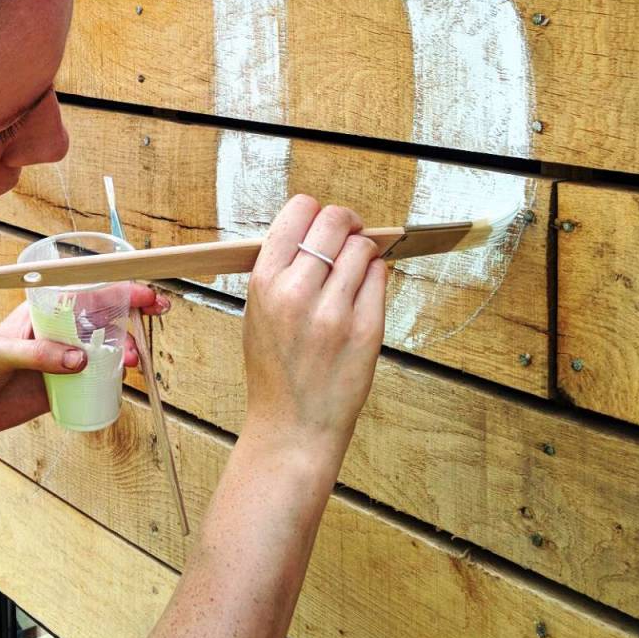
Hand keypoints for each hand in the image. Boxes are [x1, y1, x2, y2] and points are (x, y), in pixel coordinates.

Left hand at [0, 283, 170, 440]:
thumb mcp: (0, 354)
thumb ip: (39, 354)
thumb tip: (81, 361)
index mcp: (42, 311)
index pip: (86, 293)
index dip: (118, 289)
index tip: (144, 294)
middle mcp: (57, 332)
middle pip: (103, 318)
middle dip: (131, 317)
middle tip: (150, 321)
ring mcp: (61, 360)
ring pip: (103, 350)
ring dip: (124, 351)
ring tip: (130, 363)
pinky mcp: (60, 388)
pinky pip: (93, 382)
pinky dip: (111, 381)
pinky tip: (120, 383)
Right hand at [241, 195, 387, 469]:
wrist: (292, 426)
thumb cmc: (275, 371)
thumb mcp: (258, 313)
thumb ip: (281, 270)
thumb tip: (315, 231)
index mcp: (264, 282)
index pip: (297, 213)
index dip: (314, 211)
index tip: (321, 222)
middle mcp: (297, 292)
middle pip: (334, 221)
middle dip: (346, 222)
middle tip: (349, 235)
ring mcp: (334, 312)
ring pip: (362, 247)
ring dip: (363, 251)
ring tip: (355, 270)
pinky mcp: (366, 329)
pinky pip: (380, 277)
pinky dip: (376, 275)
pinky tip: (365, 289)